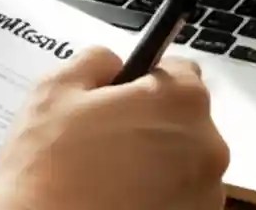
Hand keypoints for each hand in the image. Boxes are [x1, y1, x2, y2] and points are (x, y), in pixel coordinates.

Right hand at [0, 47, 228, 209]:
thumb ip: (95, 61)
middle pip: (184, 119)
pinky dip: (157, 197)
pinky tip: (118, 200)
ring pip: (182, 162)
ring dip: (155, 163)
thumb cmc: (48, 170)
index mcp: (179, 101)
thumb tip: (113, 62)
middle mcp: (207, 146)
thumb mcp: (54, 90)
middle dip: (150, 123)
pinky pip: (179, 198)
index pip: (179, 71)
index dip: (145, 81)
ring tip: (107, 177)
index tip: (122, 97)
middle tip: (104, 140)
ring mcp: (206, 193)